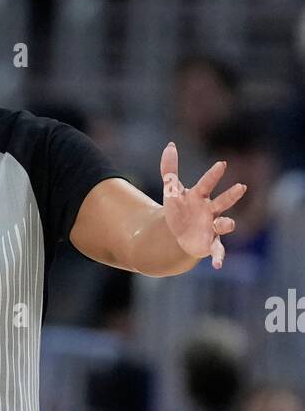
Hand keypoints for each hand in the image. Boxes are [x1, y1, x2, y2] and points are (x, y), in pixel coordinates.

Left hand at [160, 142, 246, 269]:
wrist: (178, 235)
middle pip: (223, 201)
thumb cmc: (179, 209)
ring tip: (228, 223)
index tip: (222, 164)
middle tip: (241, 188)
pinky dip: (219, 257)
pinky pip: (217, 250)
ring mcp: (212, 227)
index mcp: (200, 196)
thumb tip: (170, 145)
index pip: (207, 183)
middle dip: (231, 195)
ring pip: (224, 224)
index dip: (214, 174)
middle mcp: (210, 210)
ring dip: (226, 223)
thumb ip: (169, 169)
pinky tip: (218, 265)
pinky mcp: (210, 243)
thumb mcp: (171, 191)